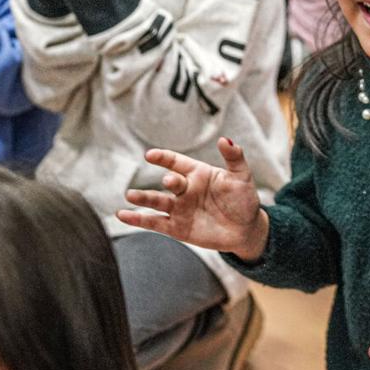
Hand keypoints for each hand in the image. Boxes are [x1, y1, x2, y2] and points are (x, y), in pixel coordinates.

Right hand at [118, 138, 269, 258]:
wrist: (246, 230)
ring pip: (157, 202)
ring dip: (143, 199)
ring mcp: (179, 209)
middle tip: (168, 182)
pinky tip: (123, 215)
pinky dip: (138, 220)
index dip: (164, 158)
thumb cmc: (243, 199)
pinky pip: (155, 223)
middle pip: (170, 183)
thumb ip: (234, 158)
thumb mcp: (242, 176)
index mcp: (197, 173)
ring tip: (129, 196)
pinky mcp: (177, 228)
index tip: (150, 155)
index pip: (176, 162)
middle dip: (168, 182)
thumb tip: (225, 139)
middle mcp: (185, 189)